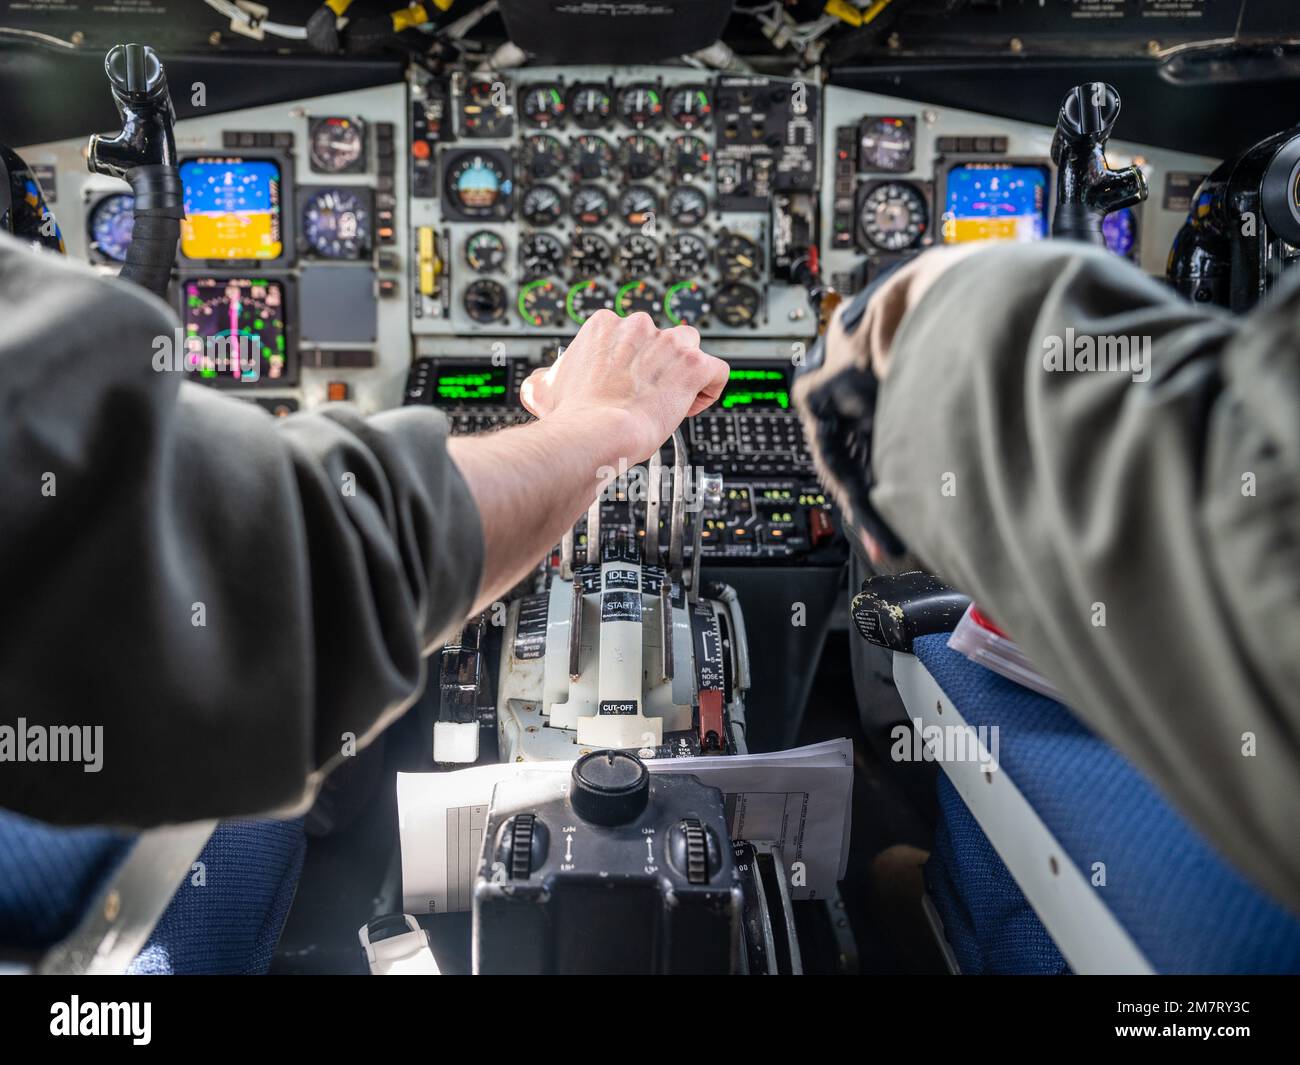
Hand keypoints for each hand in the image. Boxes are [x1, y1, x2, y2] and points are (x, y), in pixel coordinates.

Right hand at [519, 310, 729, 461]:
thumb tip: (540, 382)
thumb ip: (546, 377)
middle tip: (644, 398)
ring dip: (684, 373)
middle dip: (657, 369)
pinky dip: (708, 391)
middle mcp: (638, 326)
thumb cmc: (572, 415)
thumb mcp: (544, 388)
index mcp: (605, 325)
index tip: (625, 388)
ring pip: (691, 348)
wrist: (593, 433)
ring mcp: (668, 343)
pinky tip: (688, 407)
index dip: (632, 366)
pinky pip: (717, 371)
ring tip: (668, 401)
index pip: (632, 337)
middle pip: (662, 340)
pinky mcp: (693, 365)